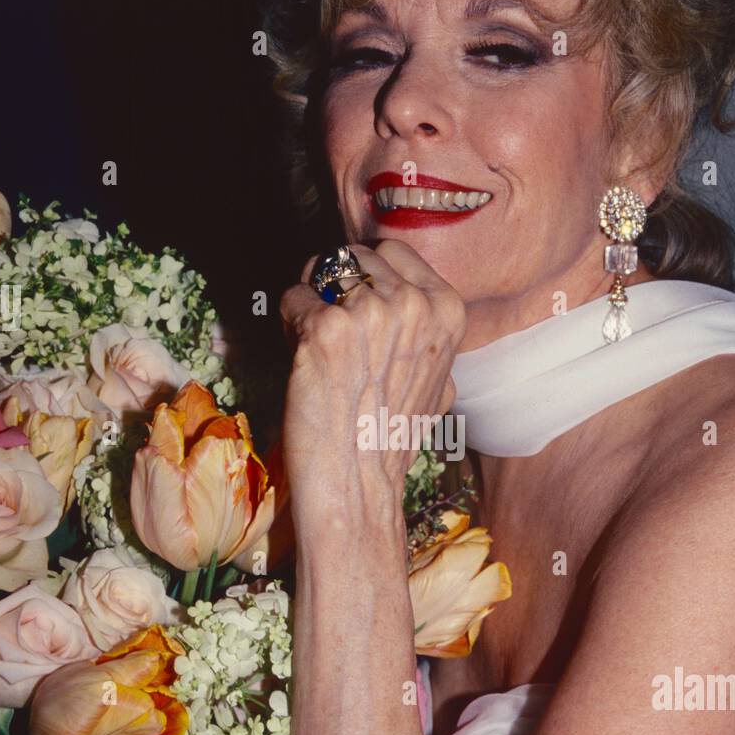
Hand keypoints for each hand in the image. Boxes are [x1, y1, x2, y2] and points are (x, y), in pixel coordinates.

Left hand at [279, 240, 465, 517]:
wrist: (357, 482)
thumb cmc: (392, 436)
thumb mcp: (438, 381)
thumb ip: (428, 335)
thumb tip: (411, 300)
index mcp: (446, 309)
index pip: (393, 251)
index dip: (367, 275)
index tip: (359, 308)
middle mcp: (411, 303)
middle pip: (353, 256)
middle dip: (337, 285)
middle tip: (335, 333)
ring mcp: (367, 313)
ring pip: (320, 272)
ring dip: (312, 302)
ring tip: (319, 348)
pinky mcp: (324, 328)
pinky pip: (292, 298)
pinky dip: (288, 324)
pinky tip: (303, 359)